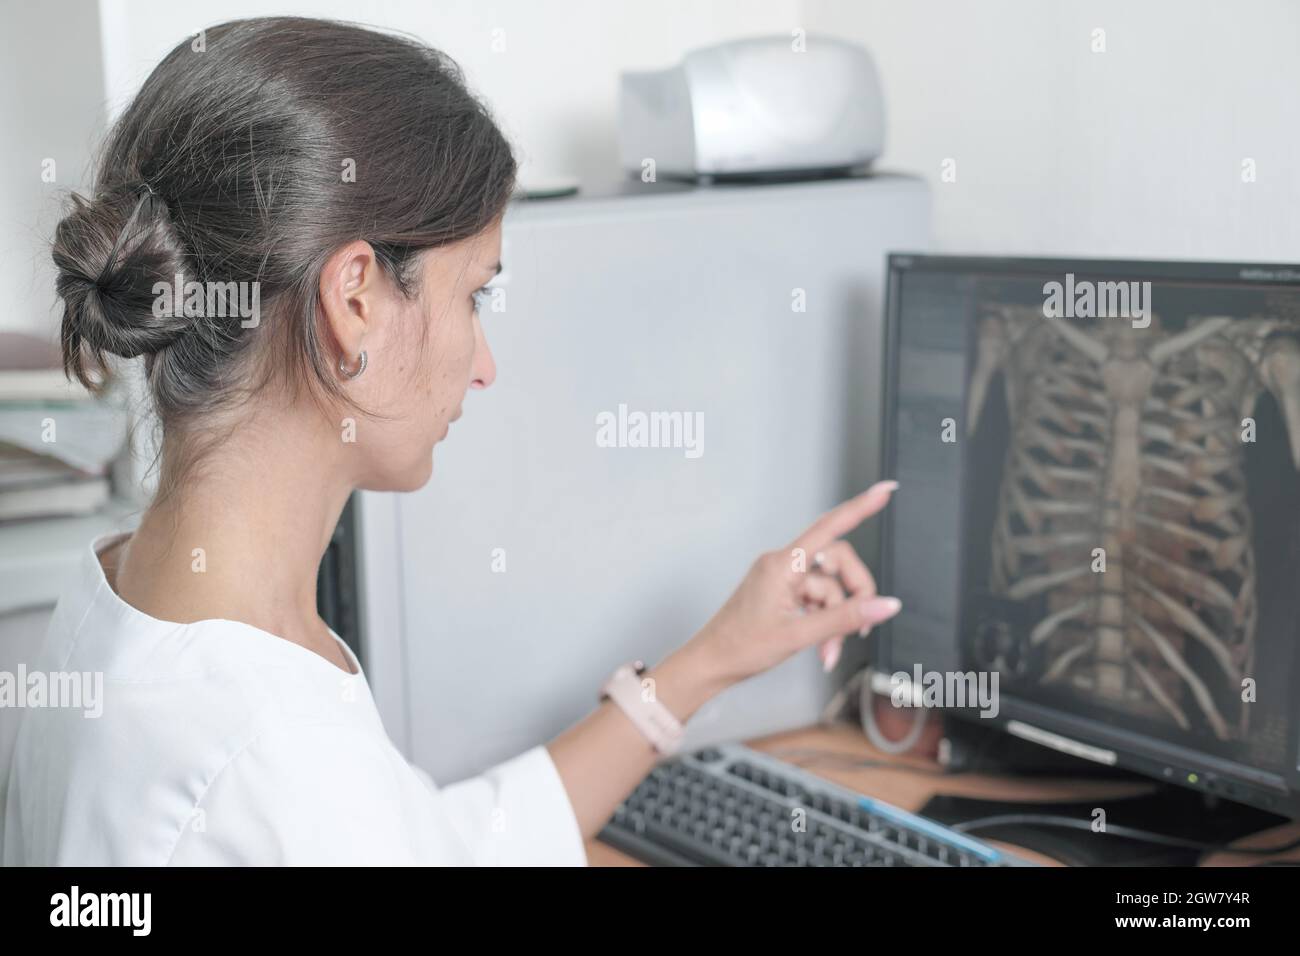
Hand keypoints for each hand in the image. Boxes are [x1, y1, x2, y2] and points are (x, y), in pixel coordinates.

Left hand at [682, 481, 901, 691]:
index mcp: (783, 564)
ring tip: (828, 651)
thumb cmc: (741, 646)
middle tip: (860, 627)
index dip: (860, 508)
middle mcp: (783, 564)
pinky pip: (817, 600)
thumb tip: (886, 605)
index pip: (829, 527)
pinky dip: (825, 623)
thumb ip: (846, 618)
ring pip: (831, 588)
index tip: (885, 489)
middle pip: (838, 564)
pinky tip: (821, 646)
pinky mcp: (783, 593)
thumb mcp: (800, 634)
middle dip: (854, 596)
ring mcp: (783, 578)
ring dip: (837, 620)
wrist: (712, 663)